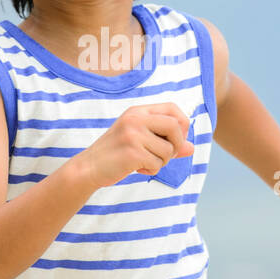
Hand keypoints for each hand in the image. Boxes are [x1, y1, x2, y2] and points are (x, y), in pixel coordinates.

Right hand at [75, 103, 193, 187]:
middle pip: (175, 126)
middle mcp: (135, 119)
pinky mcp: (132, 152)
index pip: (173, 108)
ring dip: (162, 162)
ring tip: (145, 162)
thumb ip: (166, 142)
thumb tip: (191, 148)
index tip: (176, 139)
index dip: (182, 124)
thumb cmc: (116, 154)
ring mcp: (133, 134)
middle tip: (166, 155)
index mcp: (138, 111)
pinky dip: (151, 170)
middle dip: (177, 144)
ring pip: (168, 150)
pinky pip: (157, 164)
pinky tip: (137, 169)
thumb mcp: (141, 141)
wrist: (88, 167)